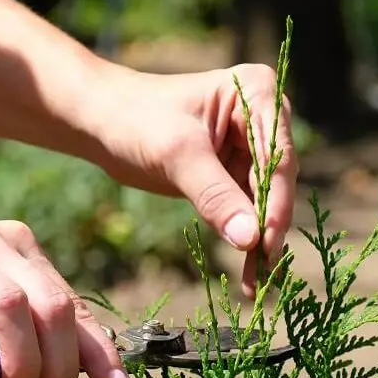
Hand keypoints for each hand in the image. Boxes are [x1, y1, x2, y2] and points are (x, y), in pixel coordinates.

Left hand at [83, 64, 297, 297]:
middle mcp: (262, 118)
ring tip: (257, 284)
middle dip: (269, 227)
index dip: (275, 202)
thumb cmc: (135, 119)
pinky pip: (247, 211)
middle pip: (277, 182)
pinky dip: (245, 240)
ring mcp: (250, 147)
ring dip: (260, 242)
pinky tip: (247, 273)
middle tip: (266, 272)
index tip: (267, 242)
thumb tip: (251, 239)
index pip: (277, 156)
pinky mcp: (234, 173)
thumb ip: (215, 195)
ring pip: (266, 202)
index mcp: (257, 93)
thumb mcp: (177, 154)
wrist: (100, 122)